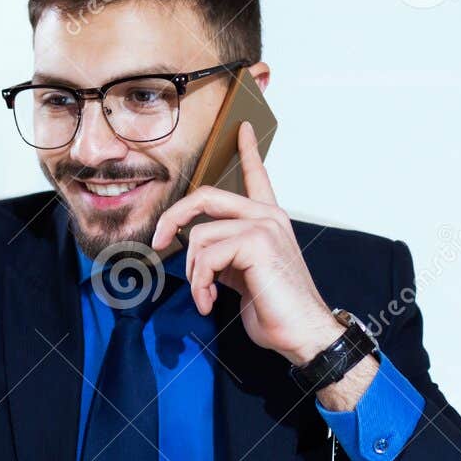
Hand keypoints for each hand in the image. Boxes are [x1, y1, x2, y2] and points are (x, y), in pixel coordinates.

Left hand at [151, 121, 345, 366]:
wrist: (302, 332)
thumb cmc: (275, 309)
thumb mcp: (242, 275)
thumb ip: (223, 253)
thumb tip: (190, 248)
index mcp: (268, 220)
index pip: (257, 176)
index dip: (247, 150)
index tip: (241, 127)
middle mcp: (268, 216)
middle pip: (206, 196)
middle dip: (173, 218)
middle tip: (158, 242)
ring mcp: (263, 226)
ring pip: (199, 236)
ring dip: (192, 273)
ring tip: (204, 296)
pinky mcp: (256, 242)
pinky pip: (205, 255)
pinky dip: (199, 284)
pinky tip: (209, 302)